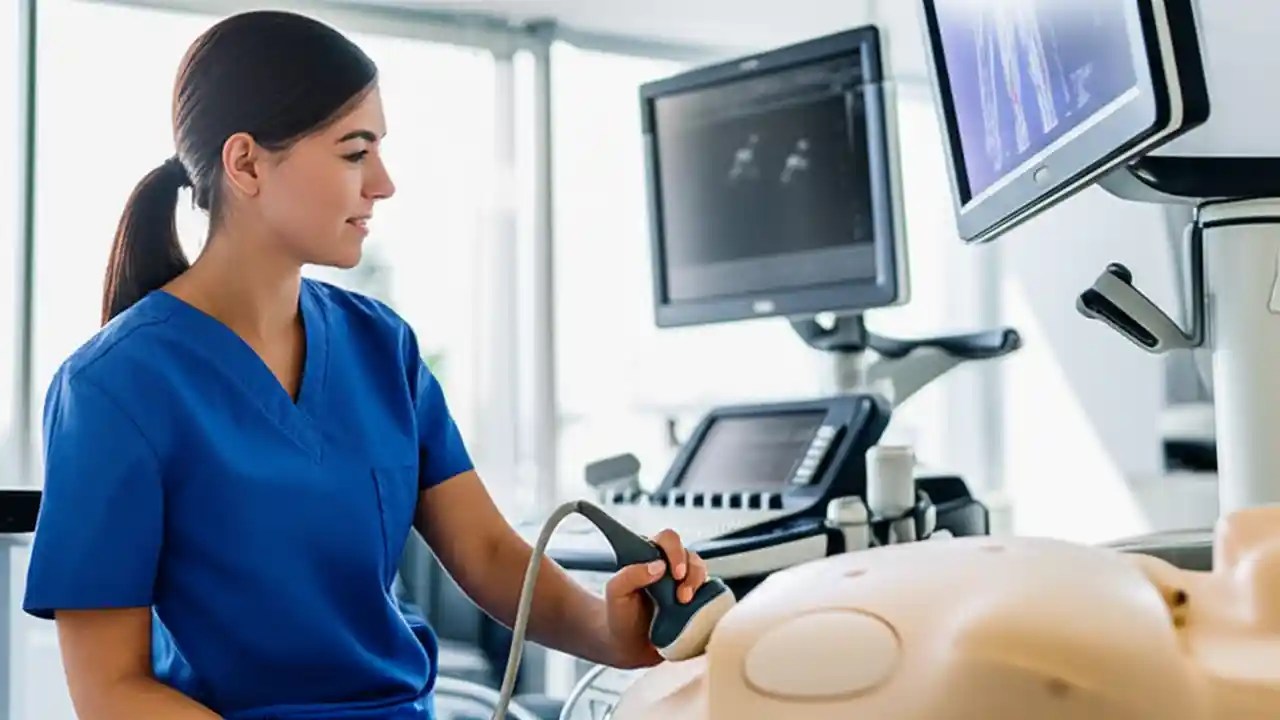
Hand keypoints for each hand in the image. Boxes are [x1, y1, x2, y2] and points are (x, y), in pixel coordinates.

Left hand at [602, 528, 708, 668]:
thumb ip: (630, 575)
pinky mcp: (694, 600)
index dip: (675, 552)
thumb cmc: (619, 616)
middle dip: (690, 572)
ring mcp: (682, 583)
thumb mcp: (615, 594)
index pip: (668, 540)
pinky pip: (708, 592)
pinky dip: (707, 598)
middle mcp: (668, 566)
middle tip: (682, 596)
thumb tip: (658, 566)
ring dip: (698, 584)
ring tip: (685, 603)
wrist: (628, 648)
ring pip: (700, 570)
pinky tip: (696, 609)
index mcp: (649, 556)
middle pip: (689, 554)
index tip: (675, 573)